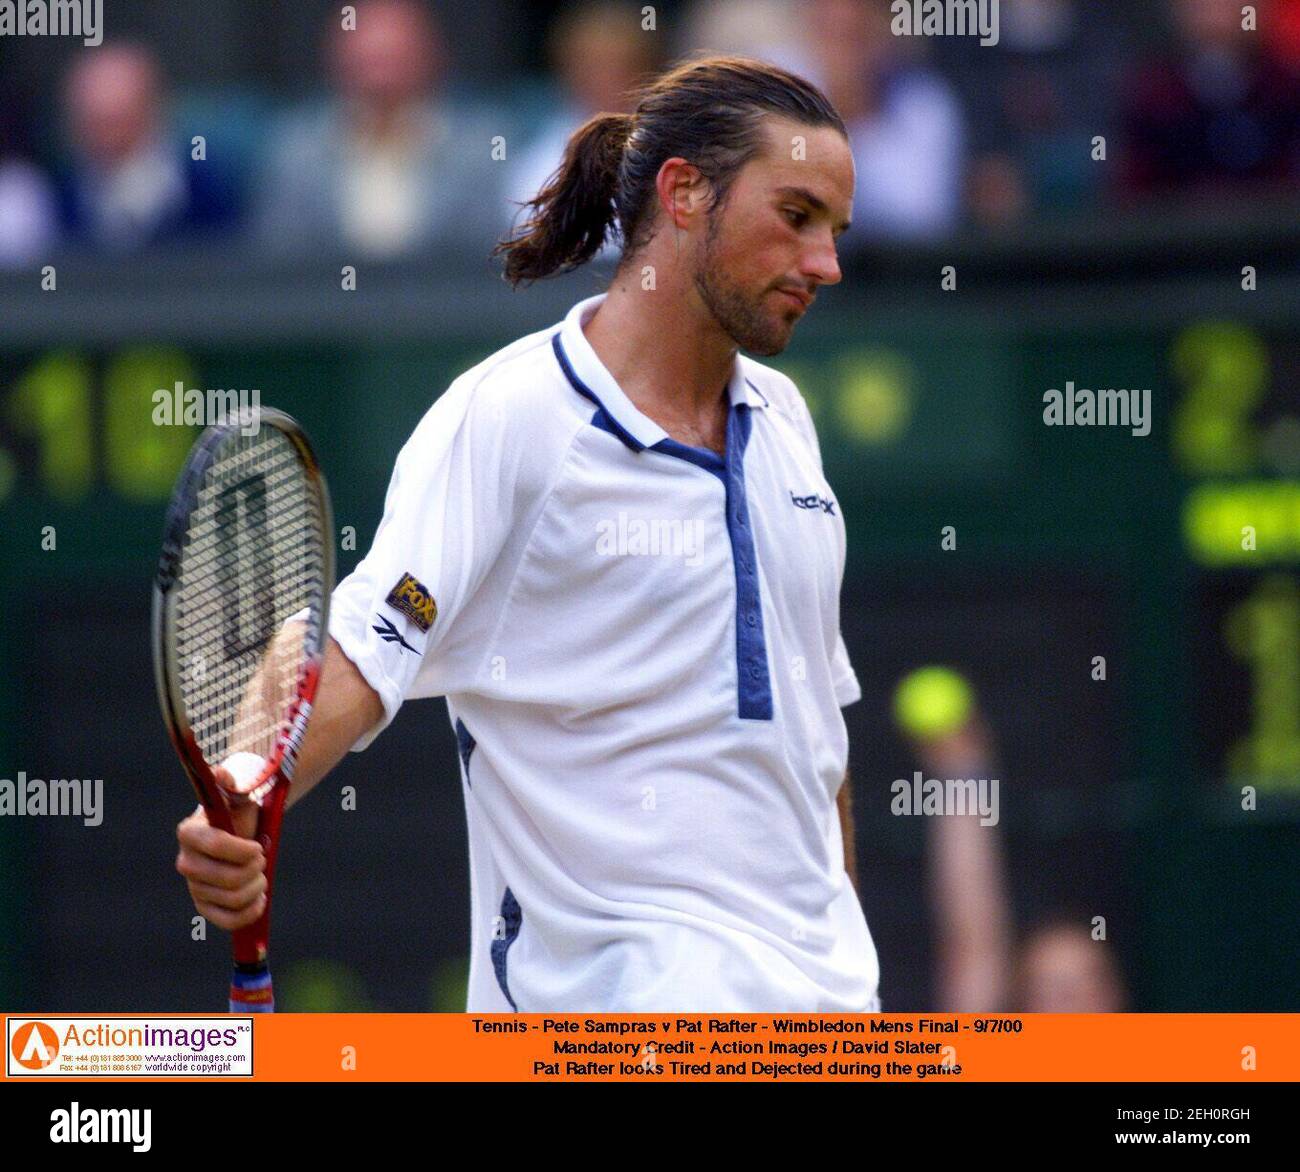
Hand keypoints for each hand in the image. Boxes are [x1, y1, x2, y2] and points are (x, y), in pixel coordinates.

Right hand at [175, 767, 266, 930]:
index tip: (259, 846)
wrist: (240, 833)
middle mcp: (185, 862)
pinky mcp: (205, 907)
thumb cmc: (238, 812)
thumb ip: (230, 783)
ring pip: (233, 899)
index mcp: (189, 833)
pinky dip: (249, 913)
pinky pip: (227, 921)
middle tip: (262, 859)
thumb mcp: (238, 794)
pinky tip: (259, 899)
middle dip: (254, 870)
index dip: (243, 850)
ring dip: (256, 887)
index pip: (216, 846)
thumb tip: (223, 773)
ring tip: (260, 875)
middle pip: (228, 878)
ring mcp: (194, 887)